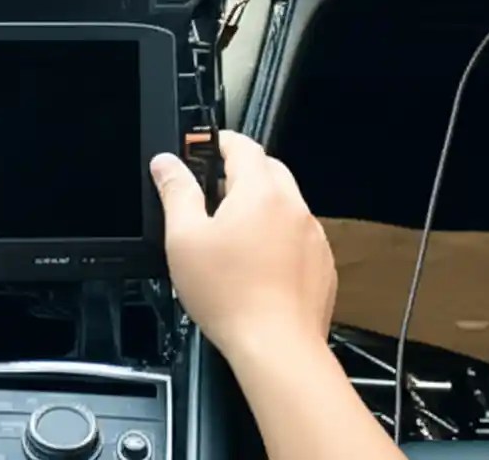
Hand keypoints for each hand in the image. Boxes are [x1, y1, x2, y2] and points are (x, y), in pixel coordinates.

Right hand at [151, 131, 335, 355]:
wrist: (276, 347)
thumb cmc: (230, 296)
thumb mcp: (184, 239)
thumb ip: (175, 192)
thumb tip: (167, 164)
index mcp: (260, 193)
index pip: (242, 145)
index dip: (218, 141)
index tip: (201, 148)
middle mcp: (293, 208)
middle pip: (268, 170)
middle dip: (240, 172)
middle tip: (211, 192)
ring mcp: (312, 236)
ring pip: (285, 204)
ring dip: (261, 207)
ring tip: (231, 236)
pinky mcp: (321, 264)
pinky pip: (298, 236)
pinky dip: (277, 238)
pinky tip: (255, 265)